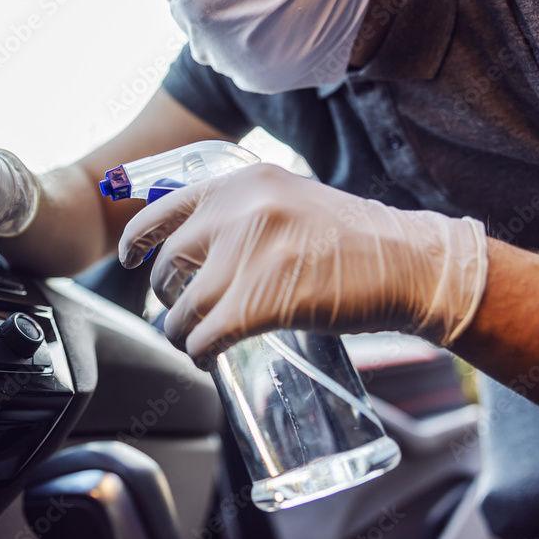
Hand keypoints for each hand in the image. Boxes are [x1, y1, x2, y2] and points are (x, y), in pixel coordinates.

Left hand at [118, 164, 487, 356]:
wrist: (411, 262)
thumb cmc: (355, 239)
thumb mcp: (289, 200)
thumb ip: (243, 213)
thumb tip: (197, 244)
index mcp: (242, 183)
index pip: (165, 208)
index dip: (136, 238)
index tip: (127, 257)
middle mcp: (239, 210)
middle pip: (170, 264)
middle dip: (165, 295)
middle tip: (178, 312)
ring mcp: (249, 254)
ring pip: (182, 306)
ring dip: (178, 331)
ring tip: (190, 341)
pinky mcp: (260, 301)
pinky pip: (205, 334)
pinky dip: (198, 351)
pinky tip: (205, 356)